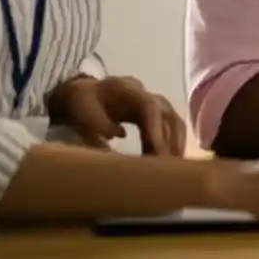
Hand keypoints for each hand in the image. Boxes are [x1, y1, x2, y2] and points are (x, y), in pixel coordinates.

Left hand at [49, 76, 185, 155]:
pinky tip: (170, 161)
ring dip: (175, 145)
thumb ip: (100, 125)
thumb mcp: (83, 112)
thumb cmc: (83, 104)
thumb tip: (117, 137)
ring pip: (174, 122)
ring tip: (171, 168)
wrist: (86, 94)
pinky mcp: (157, 114)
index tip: (157, 153)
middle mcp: (147, 94)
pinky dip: (173, 144)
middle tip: (167, 168)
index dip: (156, 129)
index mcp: (127, 90)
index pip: (150, 107)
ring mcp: (155, 103)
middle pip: (167, 116)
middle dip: (170, 142)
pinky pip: (172, 128)